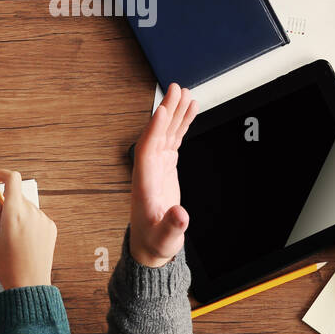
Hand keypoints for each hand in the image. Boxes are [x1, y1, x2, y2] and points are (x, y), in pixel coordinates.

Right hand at [0, 169, 56, 288]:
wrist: (29, 283)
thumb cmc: (7, 264)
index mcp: (14, 213)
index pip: (13, 179)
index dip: (2, 175)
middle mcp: (32, 212)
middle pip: (17, 195)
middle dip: (6, 203)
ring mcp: (44, 219)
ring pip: (26, 206)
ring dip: (17, 214)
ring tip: (13, 238)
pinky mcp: (51, 227)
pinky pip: (36, 216)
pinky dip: (28, 222)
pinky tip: (24, 241)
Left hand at [129, 84, 196, 267]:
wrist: (151, 244)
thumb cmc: (155, 242)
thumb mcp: (165, 239)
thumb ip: (173, 227)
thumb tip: (181, 215)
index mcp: (144, 183)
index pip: (147, 150)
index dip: (154, 130)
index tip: (161, 111)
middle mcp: (148, 169)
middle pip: (156, 134)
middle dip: (166, 111)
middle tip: (175, 89)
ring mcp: (157, 165)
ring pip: (165, 132)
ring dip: (174, 112)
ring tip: (184, 92)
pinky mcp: (166, 165)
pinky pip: (173, 138)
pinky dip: (181, 123)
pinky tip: (190, 108)